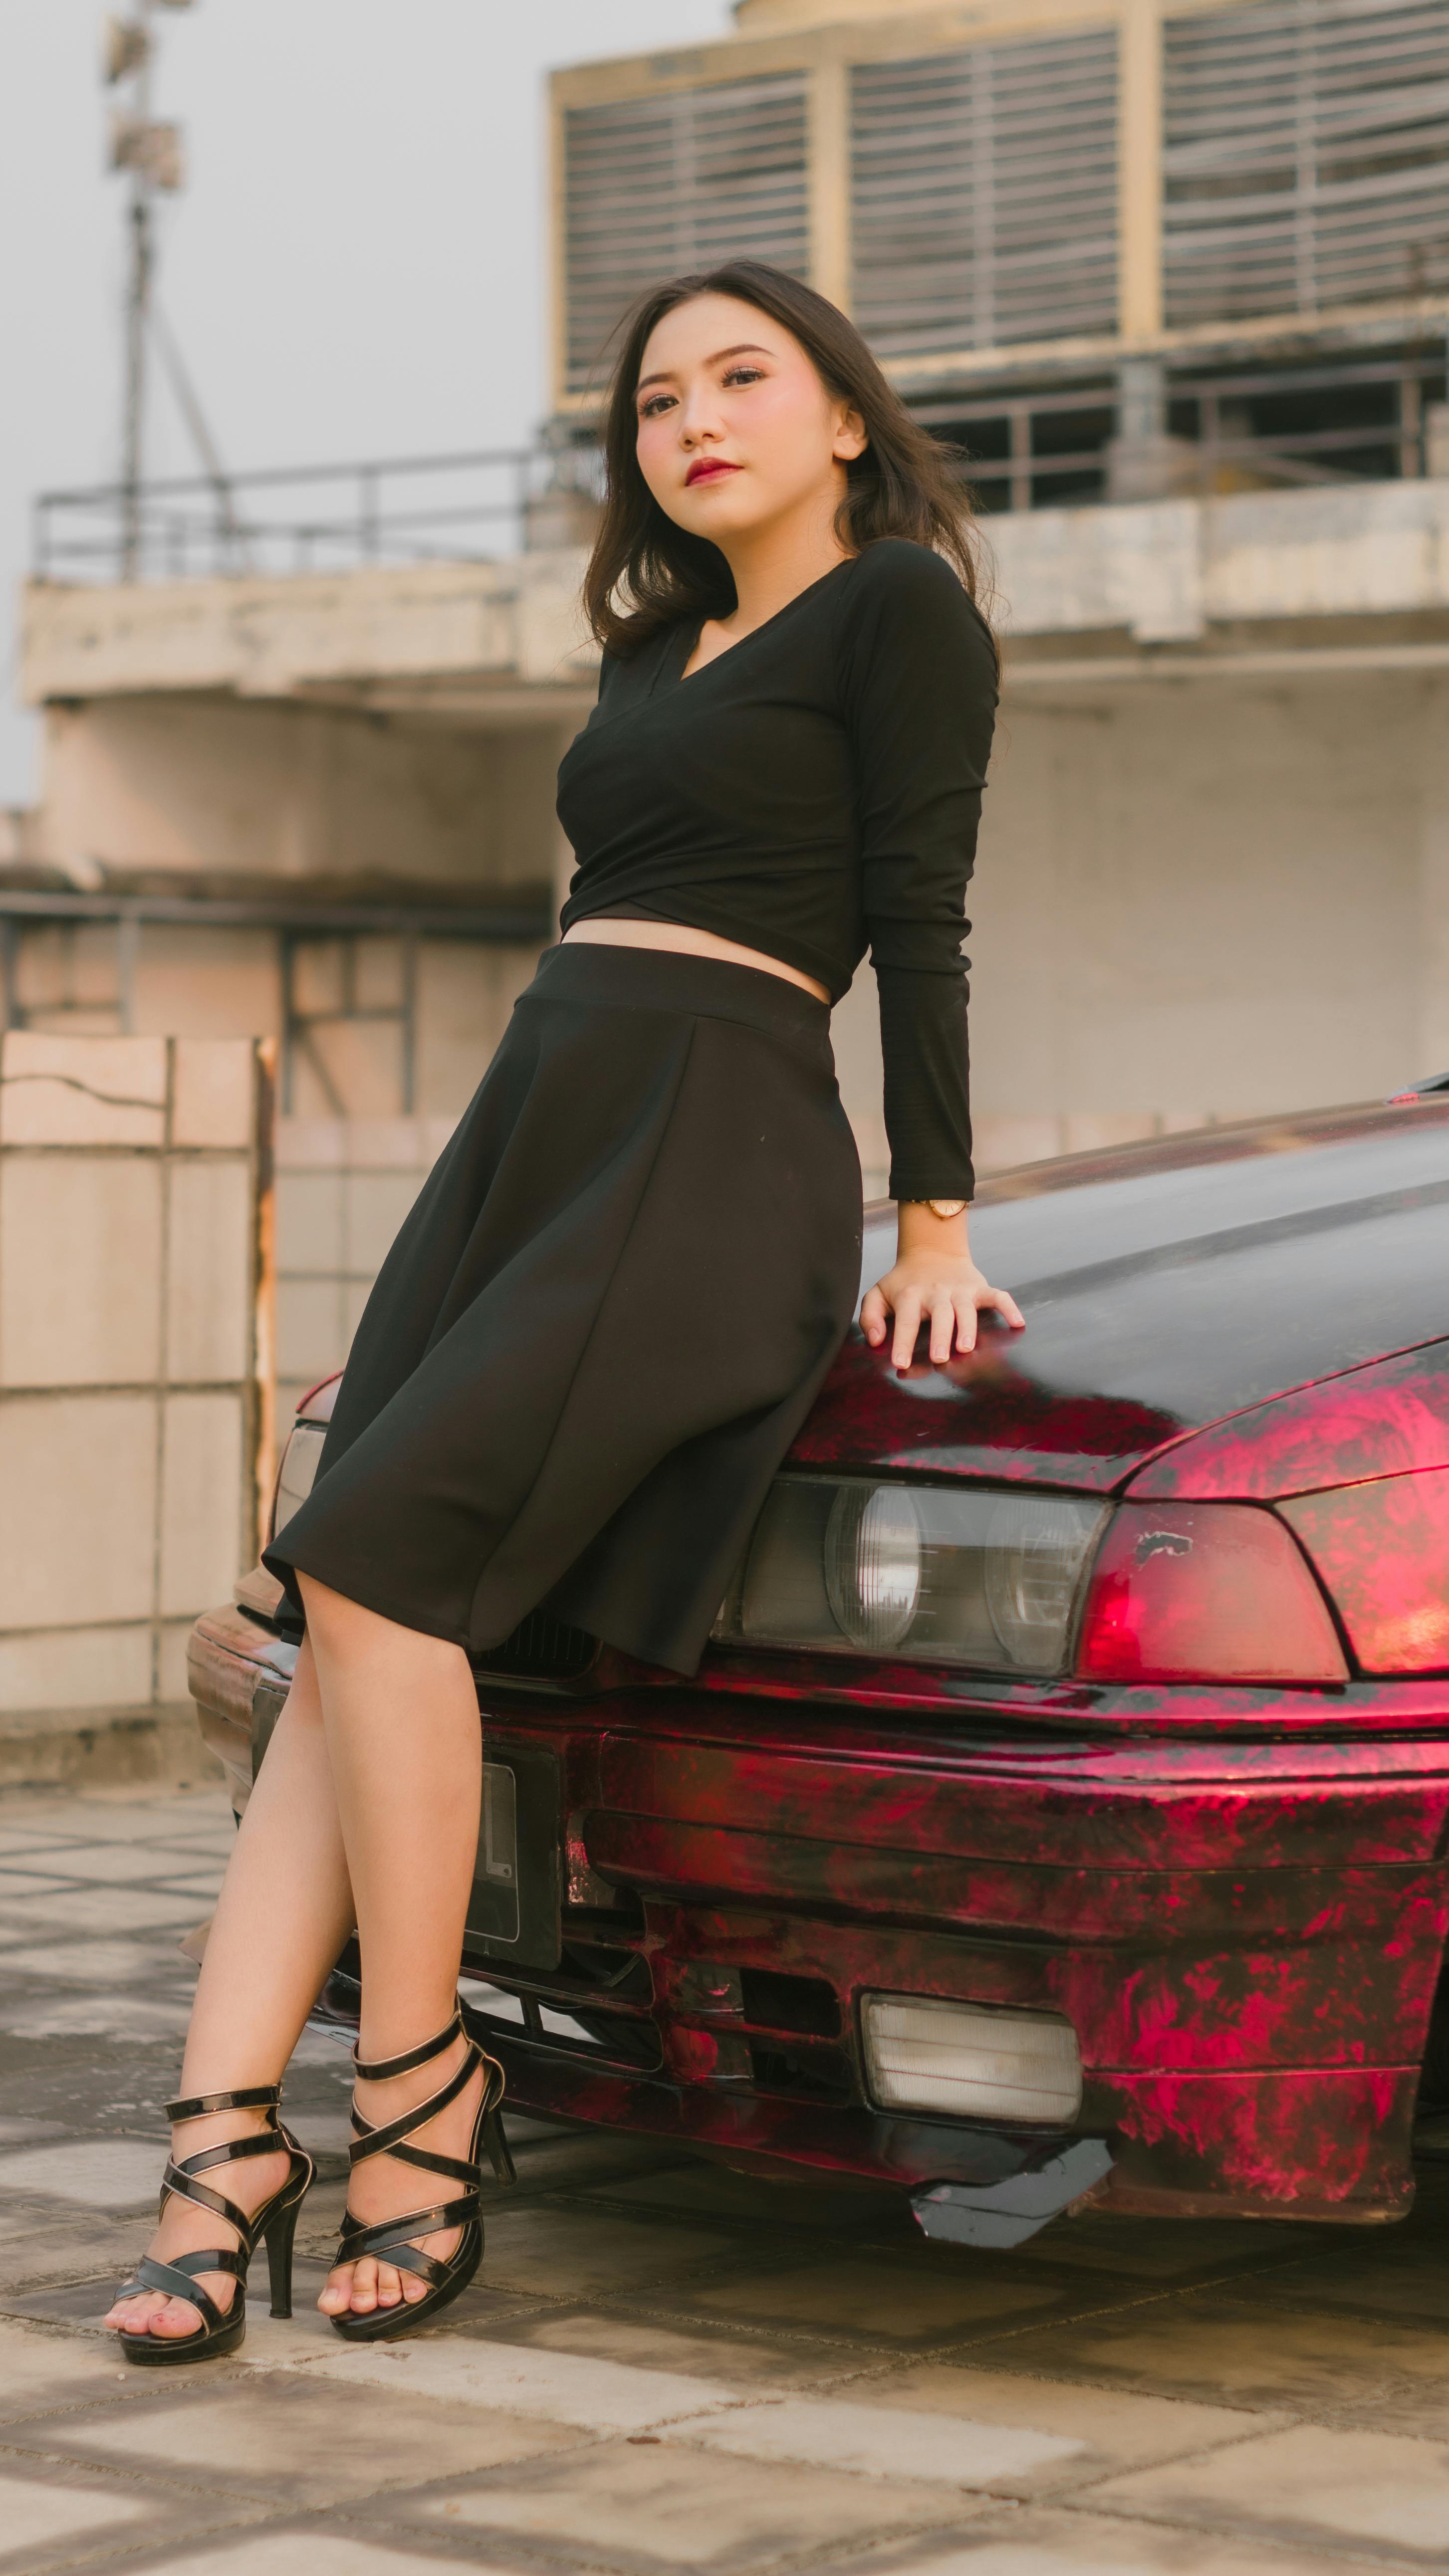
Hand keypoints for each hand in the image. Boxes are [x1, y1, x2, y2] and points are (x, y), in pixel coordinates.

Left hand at [861, 1209, 1024, 1368]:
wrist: (931, 1251)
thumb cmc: (904, 1282)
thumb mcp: (878, 1294)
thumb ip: (869, 1317)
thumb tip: (875, 1340)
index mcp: (910, 1295)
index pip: (906, 1320)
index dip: (903, 1342)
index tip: (901, 1363)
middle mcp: (936, 1292)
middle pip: (940, 1315)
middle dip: (940, 1336)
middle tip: (939, 1358)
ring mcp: (960, 1289)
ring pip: (966, 1308)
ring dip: (968, 1327)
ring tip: (966, 1347)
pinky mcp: (979, 1287)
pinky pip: (997, 1296)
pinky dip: (1008, 1307)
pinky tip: (1017, 1323)